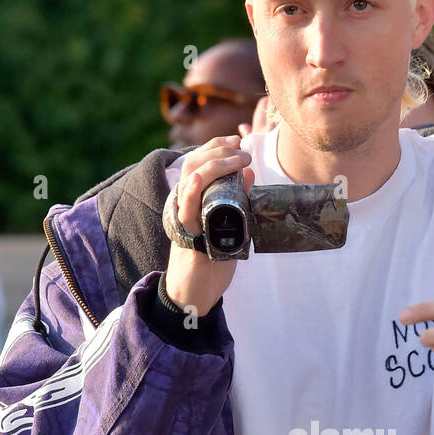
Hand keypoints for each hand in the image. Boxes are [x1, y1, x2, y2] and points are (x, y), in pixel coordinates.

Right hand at [165, 133, 253, 316]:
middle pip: (194, 163)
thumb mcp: (229, 226)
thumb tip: (248, 174)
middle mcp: (185, 203)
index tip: (237, 140)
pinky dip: (190, 192)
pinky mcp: (186, 236)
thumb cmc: (211, 262)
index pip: (200, 161)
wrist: (196, 294)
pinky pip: (184, 210)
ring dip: (214, 164)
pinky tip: (196, 178)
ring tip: (237, 158)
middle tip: (243, 149)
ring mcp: (184, 218)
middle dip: (219, 150)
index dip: (217, 146)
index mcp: (194, 199)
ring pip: (191, 179)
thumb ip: (237, 201)